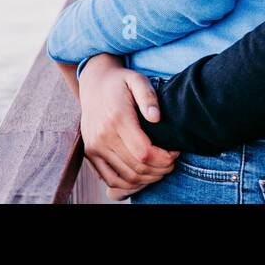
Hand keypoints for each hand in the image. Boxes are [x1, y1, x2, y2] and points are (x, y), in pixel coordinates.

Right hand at [77, 54, 178, 198]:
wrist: (94, 84)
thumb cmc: (120, 83)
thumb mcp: (137, 80)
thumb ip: (148, 96)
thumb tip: (156, 117)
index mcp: (117, 119)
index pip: (144, 152)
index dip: (164, 158)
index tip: (175, 151)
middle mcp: (103, 136)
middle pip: (137, 167)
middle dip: (160, 169)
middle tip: (171, 161)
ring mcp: (94, 147)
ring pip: (126, 177)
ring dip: (148, 178)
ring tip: (160, 168)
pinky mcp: (90, 153)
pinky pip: (111, 179)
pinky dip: (130, 184)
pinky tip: (143, 175)